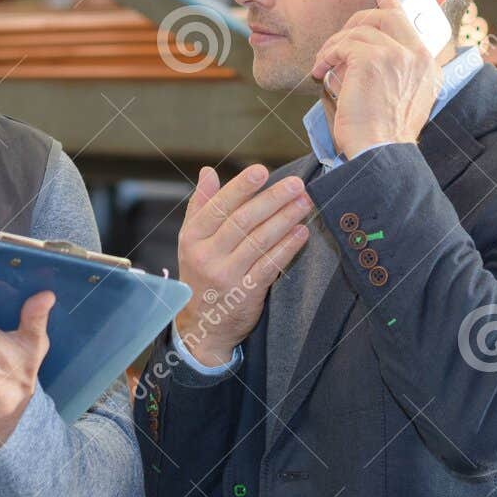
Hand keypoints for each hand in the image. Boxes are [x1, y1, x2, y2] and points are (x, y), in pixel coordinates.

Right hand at [172, 164, 311, 365]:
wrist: (202, 326)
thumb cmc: (200, 275)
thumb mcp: (191, 240)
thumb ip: (201, 205)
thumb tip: (208, 172)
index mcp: (192, 237)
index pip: (218, 207)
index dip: (240, 187)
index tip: (261, 171)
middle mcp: (206, 255)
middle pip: (242, 221)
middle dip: (272, 199)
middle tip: (297, 184)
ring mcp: (226, 275)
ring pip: (259, 241)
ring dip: (285, 219)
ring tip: (305, 202)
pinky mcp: (245, 293)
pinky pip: (269, 265)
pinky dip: (287, 247)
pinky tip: (302, 233)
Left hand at [312, 0, 442, 157]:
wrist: (380, 152)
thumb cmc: (382, 136)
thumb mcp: (400, 101)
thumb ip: (394, 75)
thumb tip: (362, 57)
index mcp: (428, 66)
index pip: (409, 23)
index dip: (393, 4)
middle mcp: (417, 55)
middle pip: (384, 17)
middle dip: (355, 22)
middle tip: (336, 39)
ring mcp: (396, 54)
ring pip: (358, 31)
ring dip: (334, 46)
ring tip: (323, 66)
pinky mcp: (372, 59)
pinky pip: (342, 45)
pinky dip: (327, 56)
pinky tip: (320, 72)